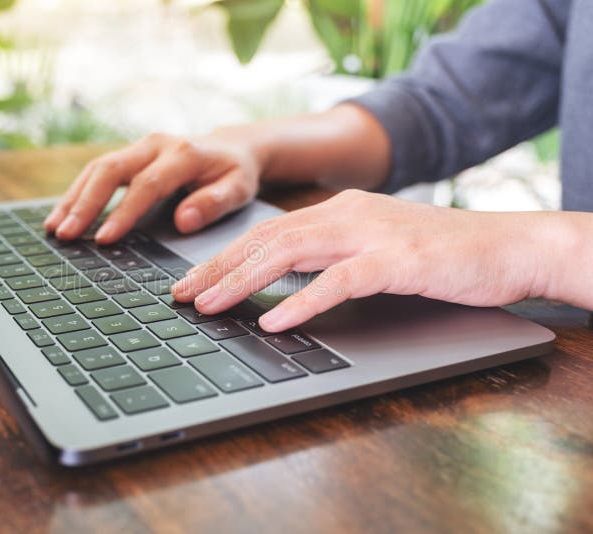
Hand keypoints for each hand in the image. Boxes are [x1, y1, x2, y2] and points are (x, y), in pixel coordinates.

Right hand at [43, 131, 262, 243]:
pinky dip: (78, 192)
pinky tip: (62, 214)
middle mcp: (156, 144)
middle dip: (85, 203)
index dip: (124, 212)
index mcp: (184, 153)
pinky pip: (98, 171)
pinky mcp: (130, 154)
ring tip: (54, 228)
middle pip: (111, 170)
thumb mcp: (238, 189)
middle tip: (65, 233)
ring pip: (98, 168)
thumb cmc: (236, 173)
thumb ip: (214, 203)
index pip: (147, 184)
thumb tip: (183, 221)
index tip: (104, 239)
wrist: (233, 147)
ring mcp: (140, 146)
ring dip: (74, 198)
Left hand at [171, 190, 565, 332]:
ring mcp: (372, 234)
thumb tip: (281, 288)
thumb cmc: (440, 255)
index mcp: (338, 212)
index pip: (266, 233)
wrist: (509, 245)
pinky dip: (302, 300)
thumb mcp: (374, 250)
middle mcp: (347, 215)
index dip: (224, 257)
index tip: (191, 283)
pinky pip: (339, 280)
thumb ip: (331, 259)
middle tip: (180, 297)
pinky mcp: (398, 260)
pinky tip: (274, 320)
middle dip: (217, 268)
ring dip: (244, 282)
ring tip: (209, 307)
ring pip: (290, 253)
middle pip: (265, 239)